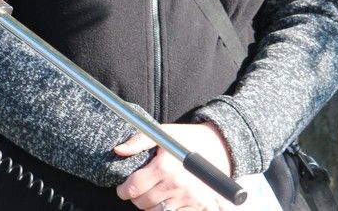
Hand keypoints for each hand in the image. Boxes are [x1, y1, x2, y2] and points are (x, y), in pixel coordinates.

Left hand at [114, 123, 235, 210]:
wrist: (218, 146)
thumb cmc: (186, 139)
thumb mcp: (162, 133)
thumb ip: (138, 141)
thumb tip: (118, 150)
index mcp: (164, 167)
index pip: (134, 187)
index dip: (123, 190)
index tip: (122, 190)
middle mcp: (176, 185)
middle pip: (144, 202)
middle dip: (136, 198)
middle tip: (137, 192)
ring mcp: (189, 198)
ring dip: (150, 207)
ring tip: (150, 196)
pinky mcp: (200, 206)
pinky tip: (166, 201)